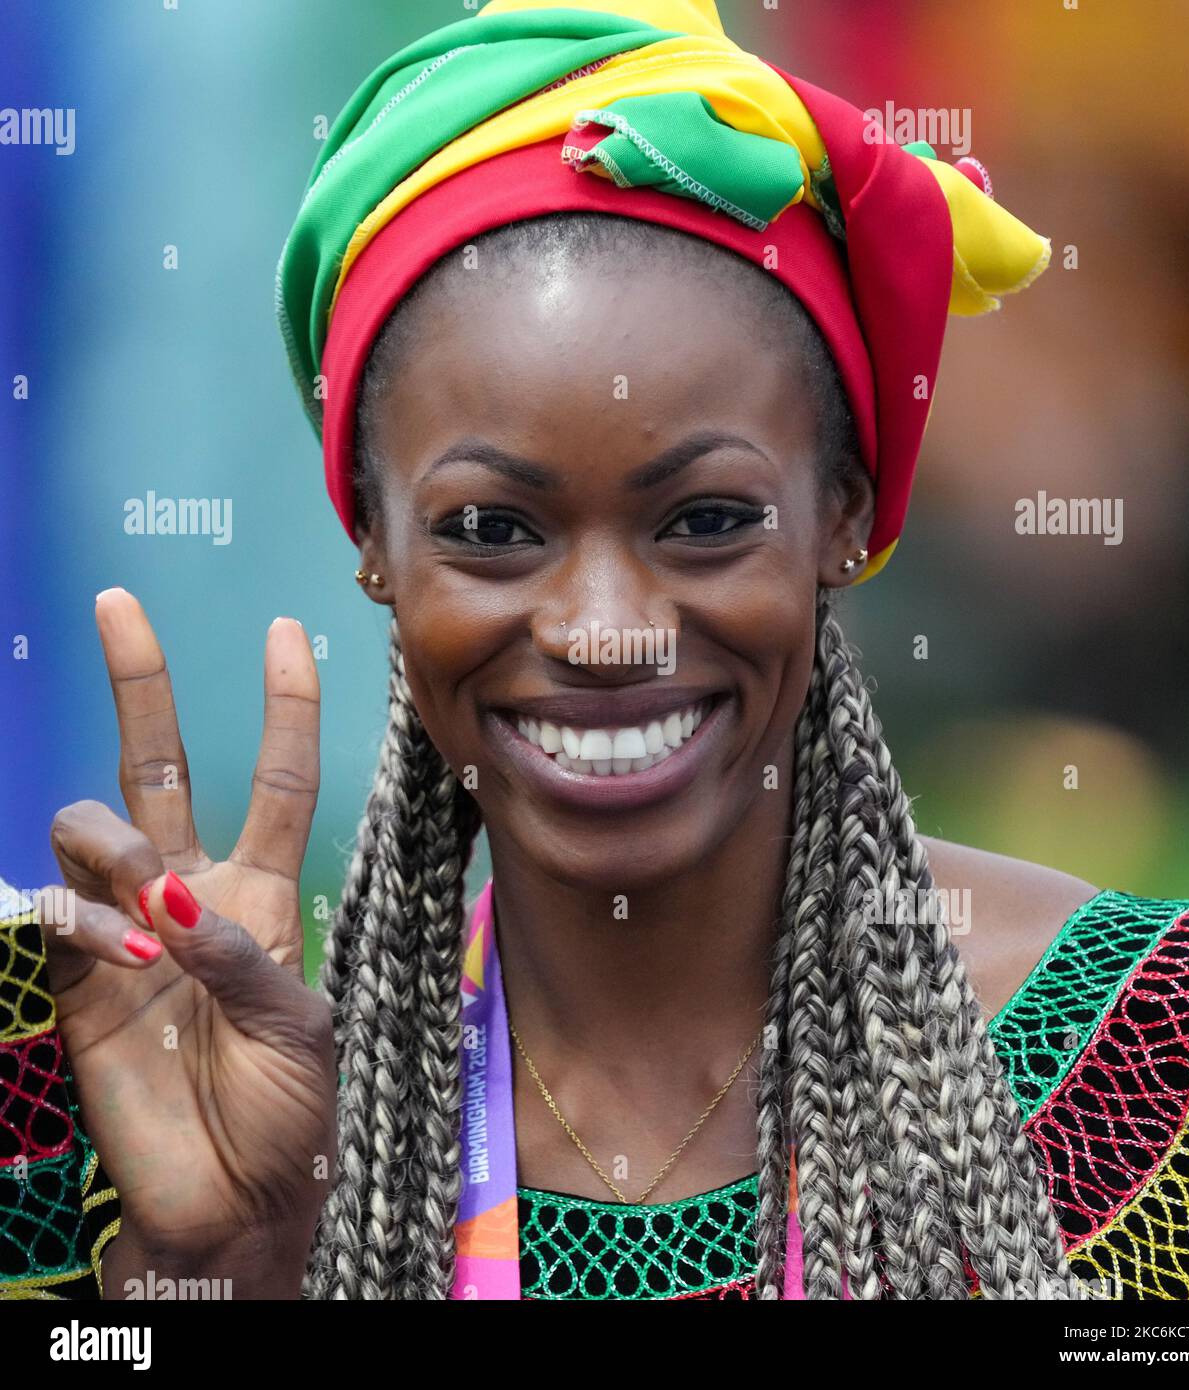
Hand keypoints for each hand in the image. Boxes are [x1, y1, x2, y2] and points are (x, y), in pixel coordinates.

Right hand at [34, 589, 335, 1291]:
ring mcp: (124, 929)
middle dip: (141, 683)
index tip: (286, 633)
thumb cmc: (286, 1112)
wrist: (233, 1202)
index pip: (277, 780)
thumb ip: (245, 953)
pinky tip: (129, 958)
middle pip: (159, 763)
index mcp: (261, 893)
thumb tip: (174, 899)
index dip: (283, 708)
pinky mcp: (74, 978)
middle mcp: (189, 893)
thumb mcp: (300, 1024)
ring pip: (92, 824)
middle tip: (119, 604)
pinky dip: (89, 922)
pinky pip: (57, 912)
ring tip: (155, 911)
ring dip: (119, 847)